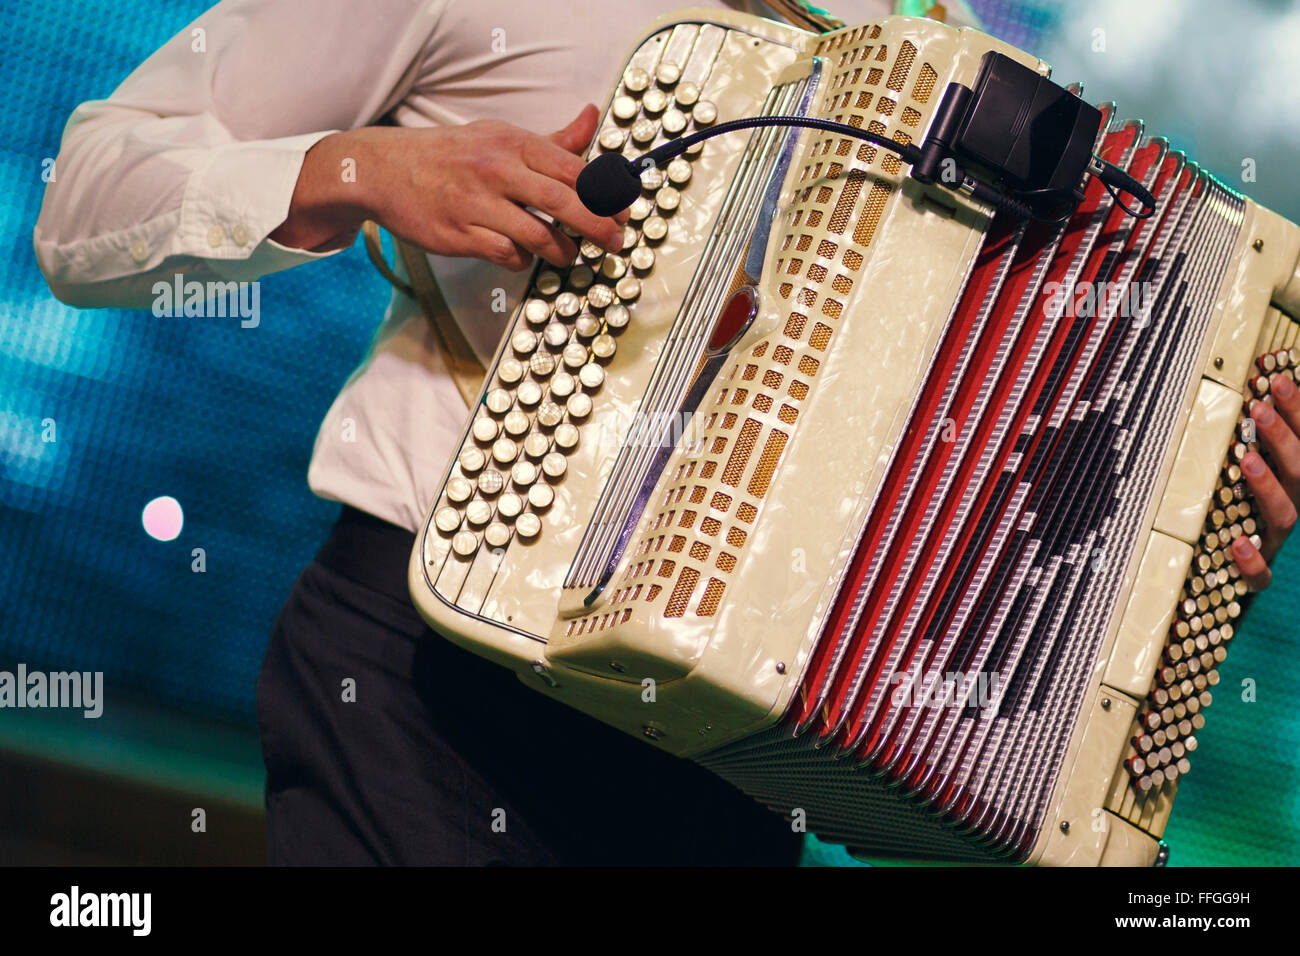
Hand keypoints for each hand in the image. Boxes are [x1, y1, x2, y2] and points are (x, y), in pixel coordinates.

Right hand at [271, 104, 624, 270]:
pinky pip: (507, 255)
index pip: (573, 168)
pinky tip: (521, 254)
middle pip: (564, 203)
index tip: (623, 210)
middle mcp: (496, 170)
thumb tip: (591, 118)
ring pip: (539, 236)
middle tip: (615, 242)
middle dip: (598, 227)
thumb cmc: (451, 156)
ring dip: (562, 251)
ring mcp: (477, 204)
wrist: (384, 170)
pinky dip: (522, 259)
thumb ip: (550, 140)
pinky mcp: (460, 235)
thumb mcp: (499, 137)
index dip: (605, 194)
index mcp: (512, 143)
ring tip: (566, 254)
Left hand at [1231, 372, 1299, 590]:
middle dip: (1283, 438)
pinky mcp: (1257, 574)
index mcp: (1292, 481)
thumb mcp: (1247, 475)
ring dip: (1268, 486)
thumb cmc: (1236, 513)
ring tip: (1247, 461)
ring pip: (1284, 515)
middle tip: (1259, 409)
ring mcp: (1275, 540)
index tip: (1276, 381)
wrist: (1222, 576)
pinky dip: (1252, 561)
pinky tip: (1237, 544)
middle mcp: (1291, 506)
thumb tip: (1246, 399)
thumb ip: (1253, 446)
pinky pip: (1261, 574)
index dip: (1297, 411)